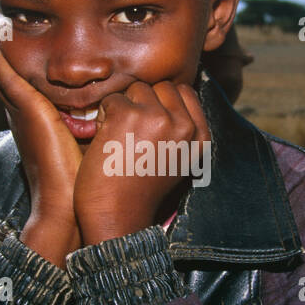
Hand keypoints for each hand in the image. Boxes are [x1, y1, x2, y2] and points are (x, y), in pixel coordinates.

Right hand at [0, 15, 81, 265]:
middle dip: (3, 47)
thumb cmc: (87, 181)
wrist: (71, 205)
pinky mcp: (27, 112)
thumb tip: (121, 104)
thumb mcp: (94, 140)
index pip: (29, 84)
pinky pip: (8, 78)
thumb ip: (100, 120)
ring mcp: (24, 114)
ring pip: (5, 71)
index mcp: (40, 122)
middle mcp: (27, 116)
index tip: (19, 40)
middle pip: (11, 73)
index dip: (21, 62)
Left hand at [75, 81, 209, 244]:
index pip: (185, 91)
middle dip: (144, 102)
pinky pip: (112, 99)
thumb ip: (182, 129)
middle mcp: (184, 125)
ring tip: (119, 137)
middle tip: (132, 132)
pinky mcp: (127, 116)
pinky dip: (104, 116)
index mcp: (200, 137)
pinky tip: (106, 142)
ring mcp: (157, 118)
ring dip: (123, 107)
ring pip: (137, 89)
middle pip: (161, 86)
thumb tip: (174, 94)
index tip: (149, 123)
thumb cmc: (141, 191)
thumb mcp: (178, 161)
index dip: (162, 101)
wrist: (118, 217)